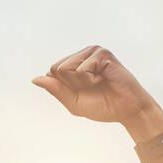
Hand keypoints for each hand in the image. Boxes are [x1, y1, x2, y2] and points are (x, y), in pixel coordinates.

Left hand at [31, 46, 157, 128]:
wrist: (127, 110)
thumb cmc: (103, 106)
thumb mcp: (73, 102)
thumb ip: (55, 90)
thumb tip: (35, 79)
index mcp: (74, 65)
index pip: (52, 72)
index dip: (64, 88)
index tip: (82, 92)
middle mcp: (82, 55)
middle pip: (56, 68)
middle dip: (70, 85)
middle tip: (91, 88)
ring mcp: (92, 52)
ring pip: (66, 67)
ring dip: (80, 82)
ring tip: (97, 83)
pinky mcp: (102, 54)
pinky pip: (82, 68)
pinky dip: (90, 79)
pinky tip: (103, 79)